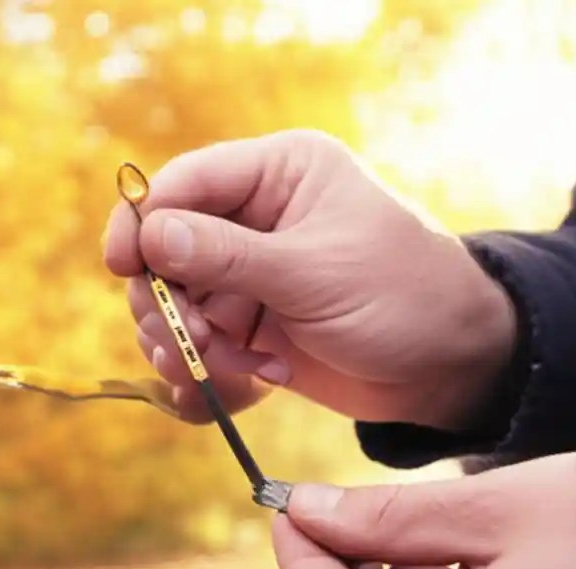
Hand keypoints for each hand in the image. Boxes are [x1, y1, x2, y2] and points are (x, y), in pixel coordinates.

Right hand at [104, 130, 516, 428]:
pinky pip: (195, 345)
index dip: (143, 221)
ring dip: (188, 344)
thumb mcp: (315, 272)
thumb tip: (151, 234)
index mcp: (277, 174)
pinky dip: (206, 372)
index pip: (183, 183)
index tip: (123, 267)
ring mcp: (245, 275)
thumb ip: (228, 255)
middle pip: (163, 250)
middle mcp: (253, 217)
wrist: (452, 368)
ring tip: (230, 367)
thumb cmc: (404, 297)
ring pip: (171, 305)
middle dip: (168, 302)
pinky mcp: (246, 325)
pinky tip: (242, 387)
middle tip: (192, 341)